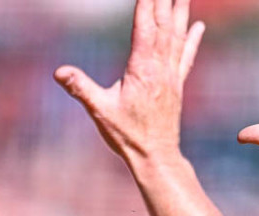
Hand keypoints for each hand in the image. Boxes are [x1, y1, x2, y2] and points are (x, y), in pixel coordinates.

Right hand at [53, 0, 204, 162]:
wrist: (157, 156)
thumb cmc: (127, 136)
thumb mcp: (100, 111)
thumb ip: (81, 89)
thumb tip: (59, 72)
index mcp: (143, 69)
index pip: (145, 26)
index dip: (147, 2)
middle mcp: (161, 68)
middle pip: (164, 25)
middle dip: (165, 0)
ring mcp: (171, 76)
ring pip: (178, 36)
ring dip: (181, 12)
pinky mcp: (177, 86)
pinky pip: (186, 57)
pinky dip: (192, 40)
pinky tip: (199, 26)